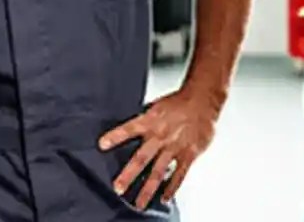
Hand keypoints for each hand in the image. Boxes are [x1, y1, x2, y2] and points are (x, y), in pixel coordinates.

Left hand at [98, 90, 216, 209]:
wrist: (202, 101)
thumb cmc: (178, 102)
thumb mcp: (155, 106)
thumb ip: (143, 120)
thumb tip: (130, 129)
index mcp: (150, 121)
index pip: (129, 129)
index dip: (115, 136)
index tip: (102, 144)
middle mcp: (160, 136)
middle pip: (141, 158)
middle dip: (128, 175)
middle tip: (118, 188)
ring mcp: (174, 147)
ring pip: (159, 171)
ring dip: (148, 189)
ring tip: (140, 203)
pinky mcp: (188, 154)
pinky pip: (179, 174)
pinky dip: (172, 187)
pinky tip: (164, 198)